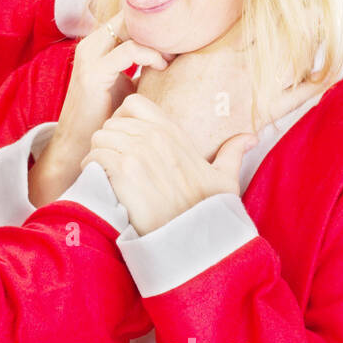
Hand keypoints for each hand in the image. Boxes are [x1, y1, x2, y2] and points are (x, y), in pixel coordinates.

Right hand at [29, 10, 168, 206]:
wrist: (78, 144)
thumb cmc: (105, 116)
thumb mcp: (127, 84)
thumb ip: (142, 66)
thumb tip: (172, 55)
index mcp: (97, 45)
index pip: (129, 16)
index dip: (155, 23)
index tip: (177, 37)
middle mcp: (90, 45)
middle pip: (130, 15)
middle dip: (158, 27)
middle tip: (179, 41)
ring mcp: (90, 56)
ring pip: (131, 26)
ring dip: (157, 39)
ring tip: (172, 56)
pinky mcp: (94, 72)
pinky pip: (131, 50)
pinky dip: (151, 55)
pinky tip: (162, 67)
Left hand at [82, 93, 258, 234]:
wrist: (191, 238)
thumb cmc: (207, 211)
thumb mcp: (225, 179)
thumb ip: (232, 153)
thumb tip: (251, 137)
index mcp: (173, 133)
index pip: (134, 103)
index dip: (122, 117)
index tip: (124, 137)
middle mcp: (155, 137)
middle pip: (111, 121)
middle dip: (108, 139)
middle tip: (112, 160)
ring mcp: (138, 152)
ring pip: (99, 136)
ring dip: (97, 153)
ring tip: (104, 171)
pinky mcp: (123, 171)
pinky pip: (94, 156)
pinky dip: (91, 168)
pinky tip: (100, 181)